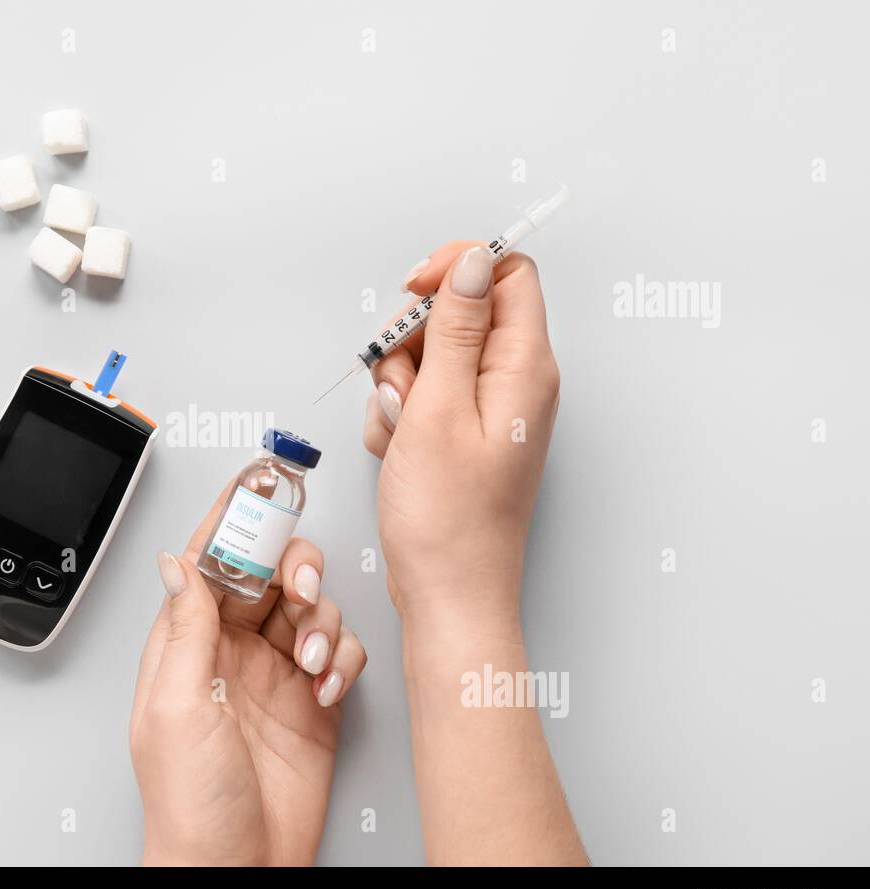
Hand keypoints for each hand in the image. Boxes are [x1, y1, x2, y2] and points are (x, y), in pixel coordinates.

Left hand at [129, 488, 366, 865]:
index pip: (209, 562)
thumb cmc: (191, 803)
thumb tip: (179, 560)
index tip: (259, 484)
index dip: (233, 520)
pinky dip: (343, 661)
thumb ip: (185, 627)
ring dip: (321, 622)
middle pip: (268, 575)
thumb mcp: (176, 705)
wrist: (237, 866)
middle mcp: (231, 652)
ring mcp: (275, 675)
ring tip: (311, 661)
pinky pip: (339, 653)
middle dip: (292, 568)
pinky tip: (328, 689)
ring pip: (310, 608)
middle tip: (301, 587)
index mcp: (186, 645)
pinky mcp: (314, 702)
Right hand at [365, 243, 559, 623]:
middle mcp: (515, 382)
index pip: (506, 272)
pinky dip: (400, 416)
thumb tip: (472, 260)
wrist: (448, 594)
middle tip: (399, 383)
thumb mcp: (439, 407)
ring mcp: (489, 410)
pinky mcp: (464, 434)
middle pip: (460, 311)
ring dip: (399, 383)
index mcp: (524, 366)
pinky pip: (423, 397)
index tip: (411, 293)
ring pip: (432, 355)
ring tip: (400, 430)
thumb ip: (455, 327)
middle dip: (412, 338)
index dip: (455, 269)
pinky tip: (399, 450)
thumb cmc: (448, 519)